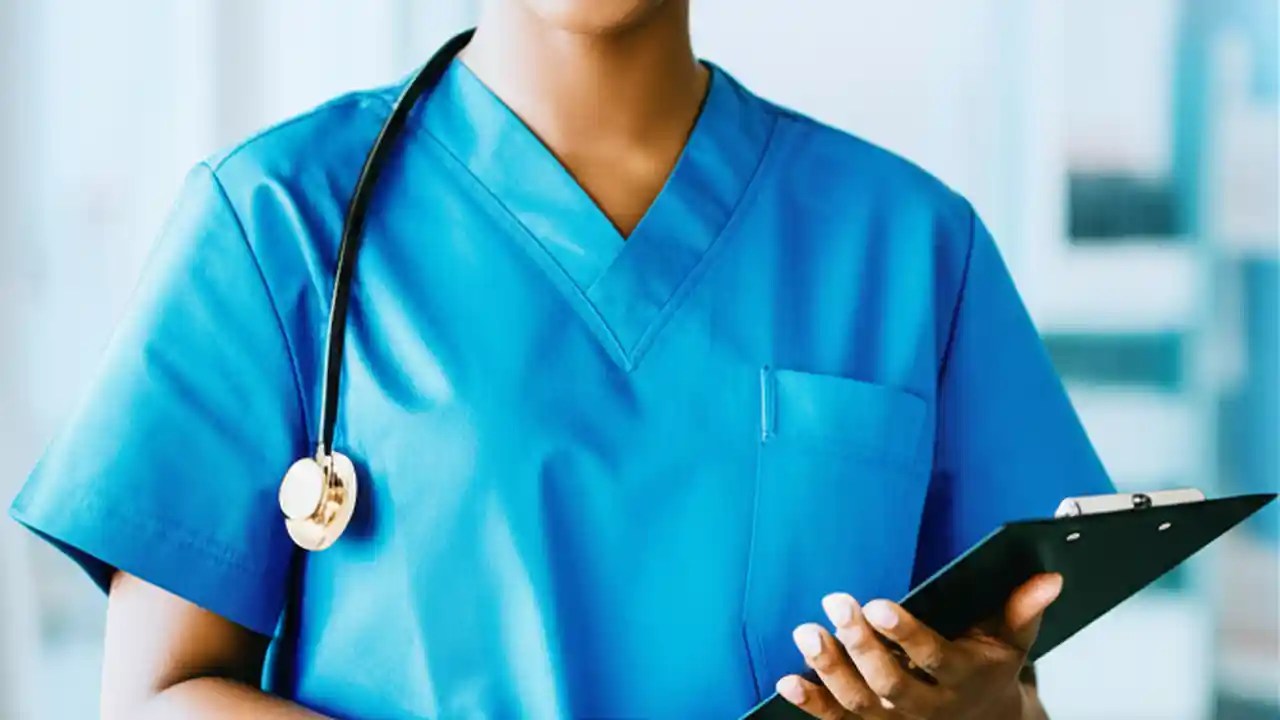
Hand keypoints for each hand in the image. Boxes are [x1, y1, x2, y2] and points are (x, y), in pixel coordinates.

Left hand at [776, 573, 1061, 718]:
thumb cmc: (990, 671)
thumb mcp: (1011, 642)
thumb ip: (1023, 610)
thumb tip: (1048, 577)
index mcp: (961, 677)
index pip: (931, 657)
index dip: (904, 633)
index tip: (878, 604)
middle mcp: (927, 706)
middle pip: (889, 682)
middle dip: (860, 644)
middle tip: (836, 603)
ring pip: (861, 703)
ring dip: (830, 669)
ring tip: (807, 633)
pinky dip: (813, 704)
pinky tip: (789, 680)